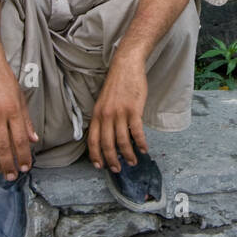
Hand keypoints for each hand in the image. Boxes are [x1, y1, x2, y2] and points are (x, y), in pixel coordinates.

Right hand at [0, 44, 36, 179]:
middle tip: (11, 176)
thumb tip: (33, 139)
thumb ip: (26, 120)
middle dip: (8, 165)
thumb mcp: (20, 96)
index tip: (26, 167)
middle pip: (3, 148)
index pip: (20, 140)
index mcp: (13, 110)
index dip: (24, 157)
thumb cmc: (3, 78)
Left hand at [88, 57, 148, 171]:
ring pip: (122, 141)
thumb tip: (107, 136)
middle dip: (112, 160)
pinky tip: (144, 149)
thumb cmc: (116, 84)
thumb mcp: (103, 102)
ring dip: (128, 155)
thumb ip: (103, 118)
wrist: (126, 66)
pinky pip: (137, 132)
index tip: (100, 166)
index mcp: (97, 114)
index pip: (92, 140)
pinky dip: (141, 143)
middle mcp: (106, 115)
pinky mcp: (134, 110)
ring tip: (133, 161)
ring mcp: (120, 113)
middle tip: (117, 169)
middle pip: (107, 144)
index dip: (95, 155)